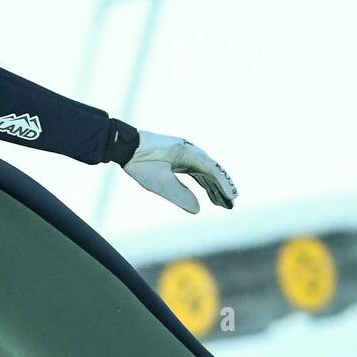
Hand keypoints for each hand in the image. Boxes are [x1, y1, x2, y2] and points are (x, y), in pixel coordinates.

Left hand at [122, 131, 237, 213]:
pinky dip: (203, 184)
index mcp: (188, 153)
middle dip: (222, 189)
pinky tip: (208, 195)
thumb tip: (198, 210)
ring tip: (223, 204)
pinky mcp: (177, 159)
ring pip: (204, 173)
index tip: (232, 198)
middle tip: (232, 205)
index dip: (223, 185)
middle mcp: (190, 152)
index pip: (212, 170)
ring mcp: (184, 155)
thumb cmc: (141, 163)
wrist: (124, 146)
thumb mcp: (159, 182)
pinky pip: (195, 172)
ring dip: (214, 188)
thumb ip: (179, 195)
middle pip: (212, 172)